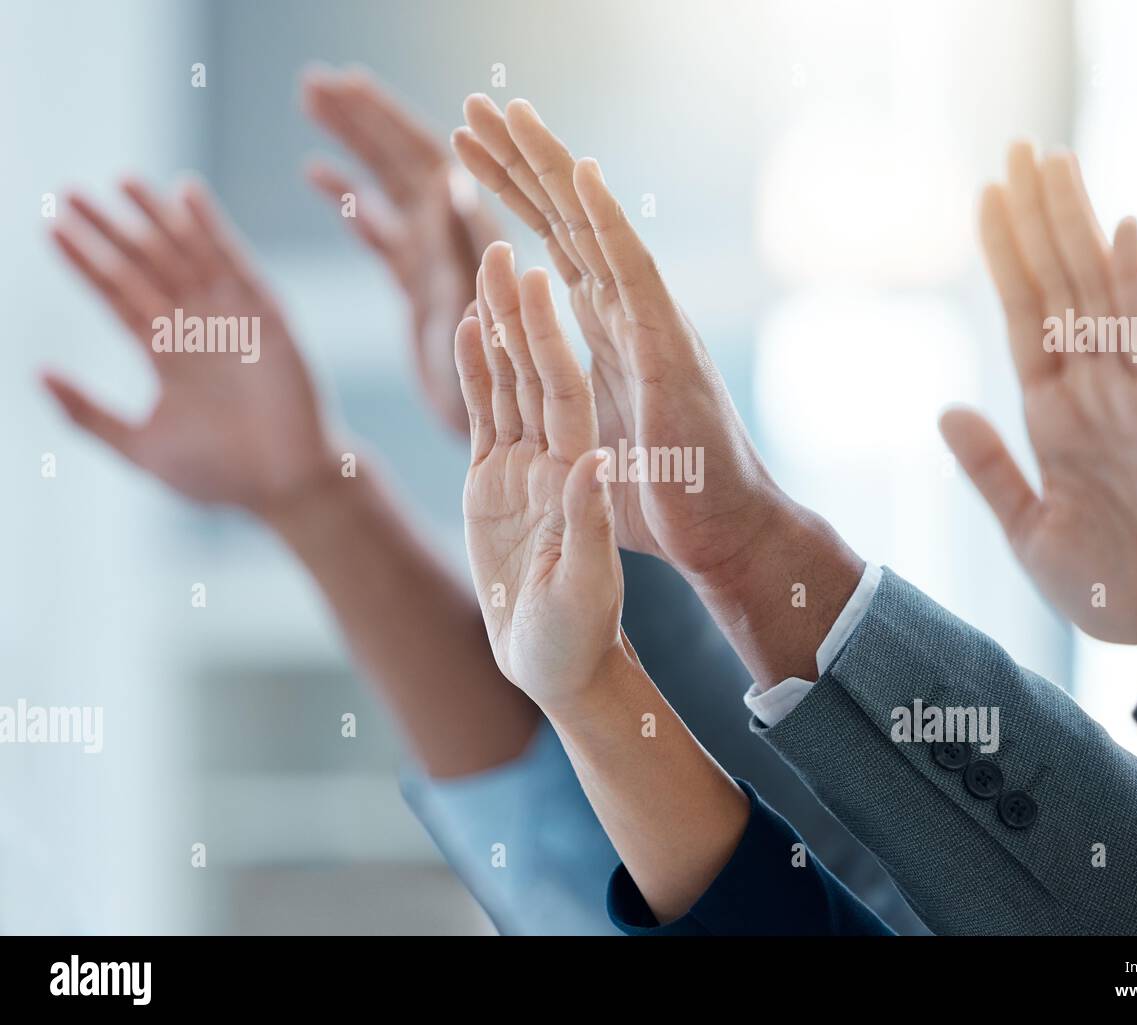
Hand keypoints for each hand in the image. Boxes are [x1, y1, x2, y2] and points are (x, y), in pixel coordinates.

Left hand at [45, 179, 335, 516]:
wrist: (286, 484)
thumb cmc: (220, 474)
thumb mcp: (139, 445)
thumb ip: (87, 412)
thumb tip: (36, 372)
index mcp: (165, 353)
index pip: (116, 295)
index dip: (85, 262)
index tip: (51, 228)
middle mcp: (194, 326)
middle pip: (144, 265)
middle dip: (110, 230)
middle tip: (69, 193)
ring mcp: (231, 317)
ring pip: (185, 254)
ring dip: (155, 217)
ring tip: (121, 181)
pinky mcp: (266, 314)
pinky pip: (235, 262)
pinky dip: (212, 228)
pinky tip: (186, 194)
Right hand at [302, 66, 500, 431]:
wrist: (504, 433)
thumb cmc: (506, 383)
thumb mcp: (488, 320)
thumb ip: (469, 252)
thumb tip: (453, 181)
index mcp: (475, 243)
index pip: (433, 165)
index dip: (398, 124)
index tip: (356, 83)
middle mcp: (457, 242)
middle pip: (409, 162)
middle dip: (368, 120)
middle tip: (319, 81)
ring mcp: (437, 261)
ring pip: (392, 187)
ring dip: (356, 142)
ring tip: (311, 97)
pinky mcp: (420, 287)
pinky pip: (383, 229)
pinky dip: (352, 199)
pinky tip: (316, 169)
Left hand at [451, 95, 786, 586]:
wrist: (723, 533)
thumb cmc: (662, 494)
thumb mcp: (587, 442)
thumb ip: (559, 406)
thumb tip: (524, 393)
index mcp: (606, 334)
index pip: (549, 249)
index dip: (510, 200)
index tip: (469, 153)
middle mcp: (628, 316)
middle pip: (564, 224)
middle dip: (519, 165)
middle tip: (476, 105)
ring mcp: (651, 326)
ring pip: (593, 231)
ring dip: (549, 170)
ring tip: (509, 112)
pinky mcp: (668, 350)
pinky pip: (632, 275)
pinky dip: (607, 222)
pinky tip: (580, 173)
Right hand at [456, 241, 629, 710]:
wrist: (559, 665)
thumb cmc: (578, 636)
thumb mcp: (585, 585)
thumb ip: (586, 521)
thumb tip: (593, 460)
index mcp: (583, 474)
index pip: (564, 391)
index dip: (548, 335)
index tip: (535, 277)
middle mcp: (557, 459)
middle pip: (535, 372)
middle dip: (519, 312)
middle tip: (499, 249)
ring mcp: (526, 467)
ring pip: (510, 384)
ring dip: (499, 328)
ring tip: (484, 268)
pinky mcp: (497, 483)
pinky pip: (487, 417)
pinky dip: (477, 374)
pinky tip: (469, 330)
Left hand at [941, 143, 1136, 656]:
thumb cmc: (1112, 587)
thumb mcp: (1027, 528)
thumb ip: (989, 468)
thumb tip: (946, 407)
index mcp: (1050, 418)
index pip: (1022, 320)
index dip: (1003, 260)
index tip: (987, 202)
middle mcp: (1089, 392)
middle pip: (1055, 286)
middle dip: (1035, 219)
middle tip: (1018, 150)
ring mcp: (1131, 392)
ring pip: (1094, 291)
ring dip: (1071, 227)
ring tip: (1053, 162)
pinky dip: (1131, 281)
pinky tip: (1118, 229)